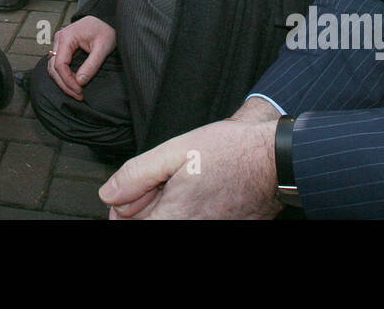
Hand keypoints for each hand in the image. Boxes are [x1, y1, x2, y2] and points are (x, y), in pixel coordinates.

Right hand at [46, 16, 116, 101]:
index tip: (79, 91)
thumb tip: (80, 82)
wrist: (105, 19)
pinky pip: (58, 63)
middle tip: (78, 95)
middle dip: (64, 84)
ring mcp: (59, 42)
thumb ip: (91, 65)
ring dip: (63, 81)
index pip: (60, 64)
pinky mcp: (63, 46)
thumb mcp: (103, 48)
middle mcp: (59, 39)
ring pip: (53, 67)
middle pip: (53, 67)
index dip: (68, 80)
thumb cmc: (105, 30)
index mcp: (67, 37)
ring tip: (76, 92)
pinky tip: (73, 83)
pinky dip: (63, 75)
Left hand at [101, 97, 282, 219]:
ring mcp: (211, 231)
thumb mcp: (175, 151)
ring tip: (183, 184)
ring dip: (169, 208)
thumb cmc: (230, 151)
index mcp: (174, 216)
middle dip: (148, 204)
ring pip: (174, 223)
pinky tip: (200, 192)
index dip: (127, 203)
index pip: (130, 225)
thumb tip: (109, 194)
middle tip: (164, 180)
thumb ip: (137, 174)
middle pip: (151, 225)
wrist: (274, 158)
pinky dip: (191, 210)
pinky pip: (197, 222)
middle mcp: (191, 229)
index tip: (139, 187)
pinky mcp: (226, 229)